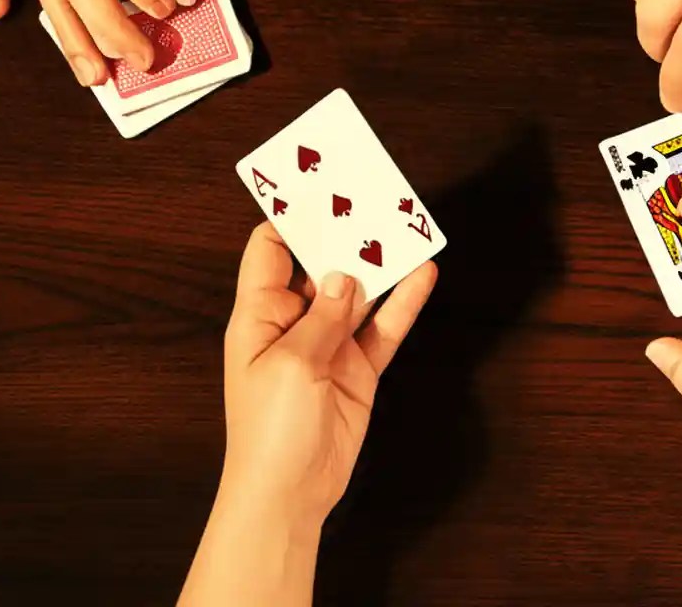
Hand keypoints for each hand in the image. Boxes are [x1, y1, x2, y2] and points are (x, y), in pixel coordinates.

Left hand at [219, 224, 437, 529]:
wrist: (289, 493)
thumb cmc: (270, 431)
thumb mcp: (293, 362)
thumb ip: (323, 314)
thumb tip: (342, 274)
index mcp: (259, 315)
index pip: (269, 249)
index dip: (291, 218)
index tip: (320, 188)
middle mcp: (293, 323)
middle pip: (319, 264)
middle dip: (343, 235)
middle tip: (372, 197)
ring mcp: (328, 345)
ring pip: (358, 292)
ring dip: (378, 264)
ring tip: (403, 225)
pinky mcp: (358, 369)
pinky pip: (383, 327)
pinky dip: (402, 303)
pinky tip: (422, 275)